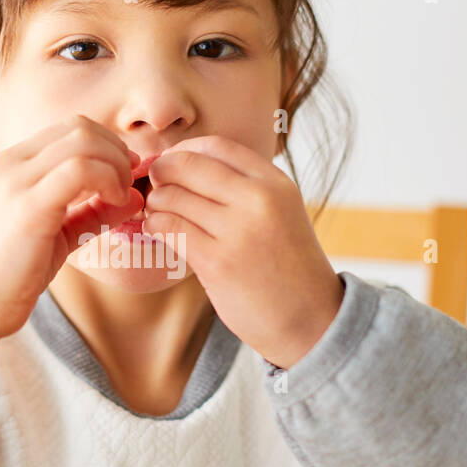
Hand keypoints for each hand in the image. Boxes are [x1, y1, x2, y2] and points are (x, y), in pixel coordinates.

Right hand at [0, 115, 143, 345]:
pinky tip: (115, 202)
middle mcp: (8, 163)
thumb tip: (135, 195)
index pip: (69, 129)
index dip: (107, 145)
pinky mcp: (28, 205)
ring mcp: (15, 180)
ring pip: (83, 141)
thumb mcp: (58, 234)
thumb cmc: (11, 276)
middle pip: (79, 127)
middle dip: (116, 150)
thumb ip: (92, 212)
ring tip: (121, 196)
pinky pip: (81, 170)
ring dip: (116, 164)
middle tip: (128, 184)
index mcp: (9, 165)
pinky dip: (109, 179)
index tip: (124, 175)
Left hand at [143, 135, 344, 368]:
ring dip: (156, 201)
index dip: (185, 150)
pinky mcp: (217, 262)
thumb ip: (245, 187)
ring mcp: (238, 231)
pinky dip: (155, 224)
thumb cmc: (289, 267)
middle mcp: (259, 200)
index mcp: (276, 183)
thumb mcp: (282, 212)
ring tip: (157, 211)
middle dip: (162, 171)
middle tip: (154, 183)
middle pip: (189, 165)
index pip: (217, 146)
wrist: (312, 319)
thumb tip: (188, 165)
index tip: (172, 163)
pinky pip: (170, 228)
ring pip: (173, 197)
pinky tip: (157, 230)